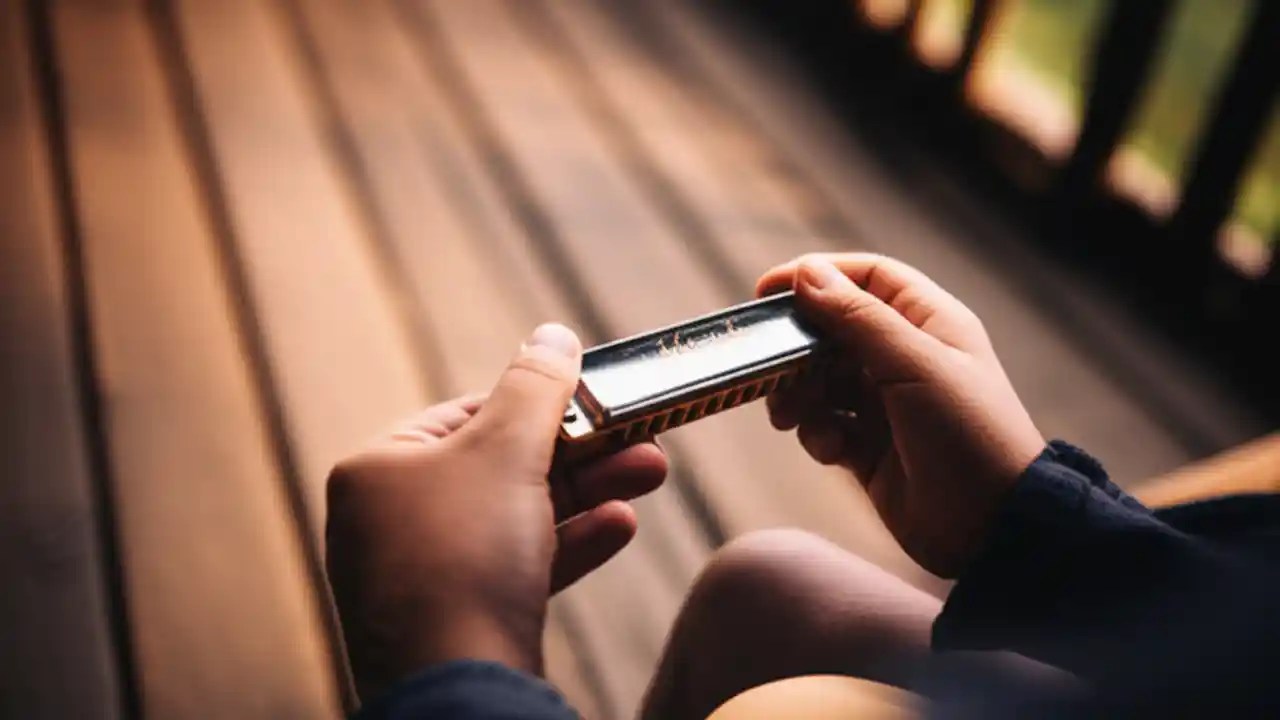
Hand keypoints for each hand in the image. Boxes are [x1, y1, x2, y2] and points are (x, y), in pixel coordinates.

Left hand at [325, 324, 667, 700]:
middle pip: (500, 466)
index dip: (538, 400)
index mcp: (379, 469)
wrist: (458, 690)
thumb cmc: (465, 558)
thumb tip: (553, 333)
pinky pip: (517, 567)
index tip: (596, 397)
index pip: (467, 413)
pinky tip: (620, 526)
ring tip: (651, 472)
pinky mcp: (457, 620)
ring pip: (517, 518)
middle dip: (581, 451)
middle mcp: (390, 520)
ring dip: (587, 493)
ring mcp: (421, 576)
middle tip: (643, 436)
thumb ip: (535, 386)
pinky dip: (569, 545)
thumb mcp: (506, 449)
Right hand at [757, 254, 1043, 577]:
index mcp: (929, 323)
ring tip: (790, 416)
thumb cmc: (970, 435)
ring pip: (820, 381)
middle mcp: (906, 358)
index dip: (818, 277)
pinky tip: (832, 450)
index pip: (866, 278)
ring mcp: (886, 405)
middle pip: (832, 331)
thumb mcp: (915, 366)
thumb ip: (859, 318)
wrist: (993, 528)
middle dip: (798, 349)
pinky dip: (817, 433)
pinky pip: (826, 426)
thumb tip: (809, 272)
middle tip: (771, 369)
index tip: (767, 292)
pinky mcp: (870, 449)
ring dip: (799, 395)